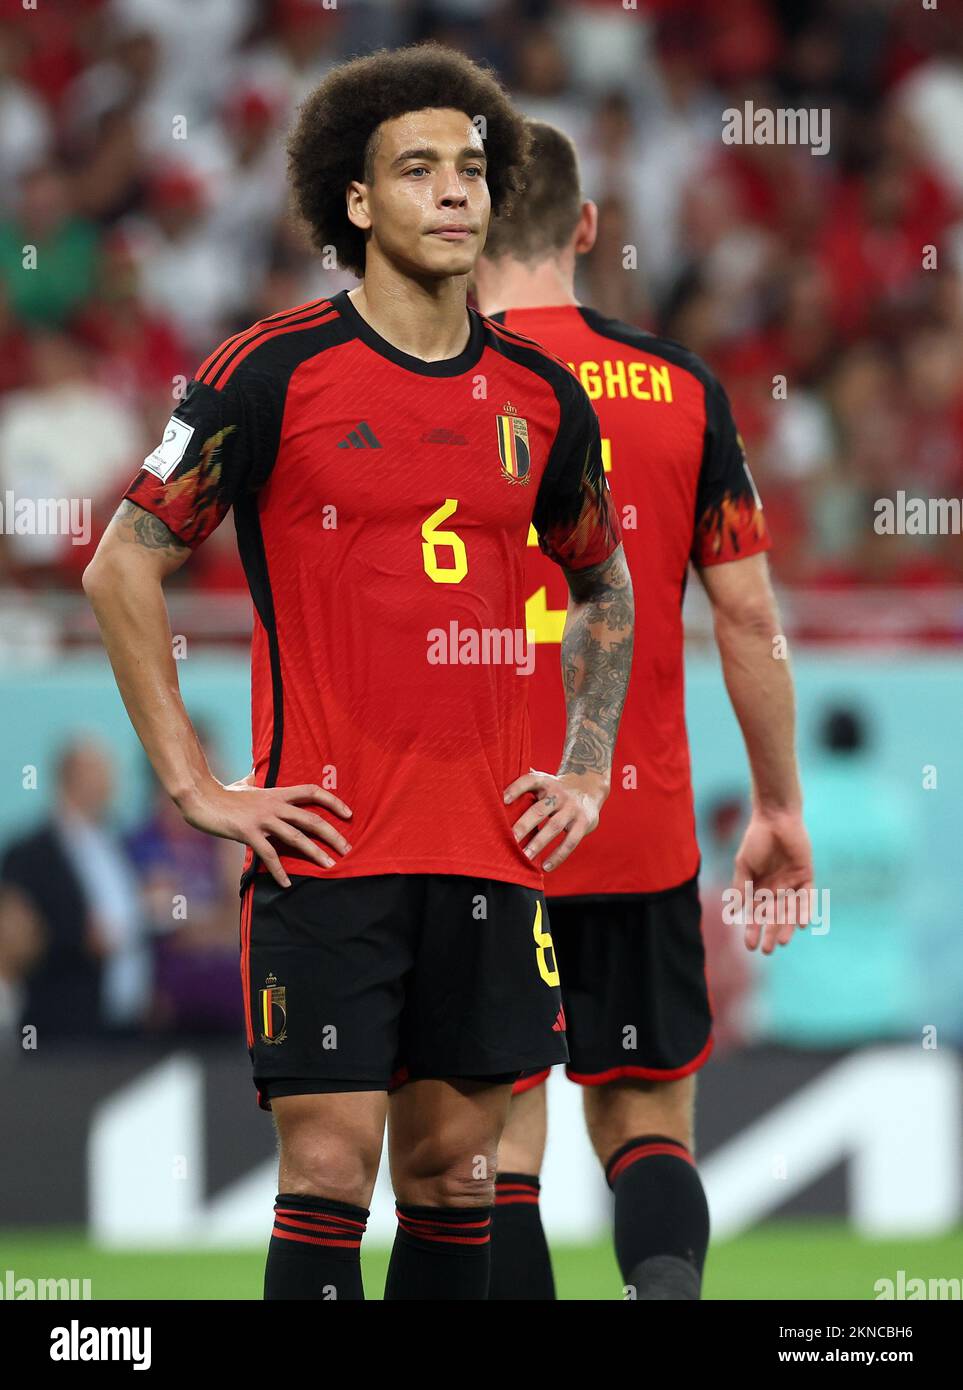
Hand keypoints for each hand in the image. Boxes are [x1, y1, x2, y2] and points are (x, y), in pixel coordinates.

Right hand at [177, 773, 352, 887]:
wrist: (200, 798)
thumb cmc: (222, 794)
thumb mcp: (244, 784)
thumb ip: (255, 781)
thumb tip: (256, 776)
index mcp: (276, 793)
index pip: (311, 791)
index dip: (332, 801)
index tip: (348, 813)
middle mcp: (274, 805)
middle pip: (311, 818)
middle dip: (332, 834)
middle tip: (347, 848)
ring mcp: (262, 819)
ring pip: (296, 837)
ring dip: (315, 853)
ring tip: (330, 865)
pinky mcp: (248, 832)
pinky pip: (269, 854)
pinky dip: (279, 870)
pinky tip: (287, 882)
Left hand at [504, 769, 606, 871]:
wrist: (589, 787)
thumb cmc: (556, 790)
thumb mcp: (544, 782)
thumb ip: (525, 785)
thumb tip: (497, 786)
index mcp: (546, 782)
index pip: (530, 781)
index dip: (516, 788)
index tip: (503, 799)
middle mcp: (559, 794)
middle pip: (539, 810)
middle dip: (523, 826)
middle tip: (510, 840)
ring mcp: (572, 809)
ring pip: (553, 827)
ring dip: (538, 843)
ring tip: (525, 857)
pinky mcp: (583, 823)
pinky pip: (570, 842)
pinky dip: (558, 855)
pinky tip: (545, 866)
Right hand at [732, 808, 813, 953]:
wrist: (775, 819)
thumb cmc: (756, 840)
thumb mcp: (743, 865)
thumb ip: (741, 887)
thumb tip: (734, 912)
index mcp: (758, 888)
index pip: (755, 915)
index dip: (752, 930)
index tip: (749, 946)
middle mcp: (775, 889)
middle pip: (773, 918)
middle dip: (770, 934)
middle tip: (767, 951)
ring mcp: (791, 883)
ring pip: (790, 912)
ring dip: (787, 927)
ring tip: (783, 942)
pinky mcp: (805, 875)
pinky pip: (806, 897)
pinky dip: (804, 910)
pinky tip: (802, 924)